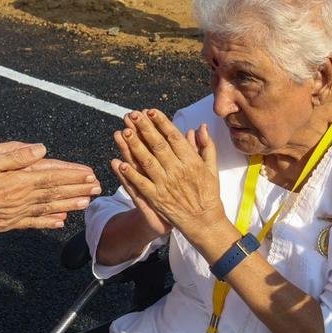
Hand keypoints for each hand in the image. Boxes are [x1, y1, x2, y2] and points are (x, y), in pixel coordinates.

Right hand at [0, 144, 99, 232]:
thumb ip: (15, 154)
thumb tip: (42, 150)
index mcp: (19, 180)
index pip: (52, 176)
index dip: (73, 175)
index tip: (90, 172)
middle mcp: (21, 198)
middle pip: (55, 193)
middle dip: (78, 189)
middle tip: (97, 187)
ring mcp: (16, 213)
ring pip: (49, 208)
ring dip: (69, 205)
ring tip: (87, 202)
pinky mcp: (8, 223)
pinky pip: (33, 223)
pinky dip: (49, 222)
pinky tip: (61, 222)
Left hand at [112, 110, 228, 247]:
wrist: (204, 221)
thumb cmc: (209, 194)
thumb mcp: (212, 168)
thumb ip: (206, 146)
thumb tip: (200, 127)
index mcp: (191, 161)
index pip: (174, 137)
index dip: (161, 123)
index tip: (150, 111)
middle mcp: (178, 170)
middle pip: (158, 145)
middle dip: (144, 128)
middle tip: (132, 115)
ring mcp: (165, 185)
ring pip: (147, 162)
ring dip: (133, 146)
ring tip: (123, 131)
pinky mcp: (156, 198)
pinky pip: (141, 184)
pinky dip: (130, 174)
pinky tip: (119, 163)